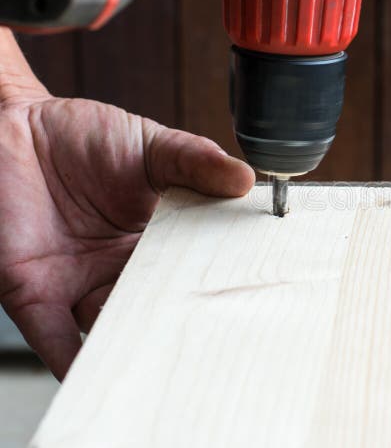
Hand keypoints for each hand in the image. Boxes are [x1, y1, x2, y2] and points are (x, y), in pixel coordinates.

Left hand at [0, 29, 254, 379]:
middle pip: (157, 305)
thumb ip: (197, 161)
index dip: (216, 283)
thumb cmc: (80, 137)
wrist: (7, 128)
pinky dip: (76, 364)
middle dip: (182, 325)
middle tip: (216, 343)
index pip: (192, 268)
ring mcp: (78, 283)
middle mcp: (119, 268)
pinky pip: (56, 339)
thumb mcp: (152, 145)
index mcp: (156, 236)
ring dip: (137, 347)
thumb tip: (247, 180)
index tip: (249, 298)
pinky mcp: (33, 293)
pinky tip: (100, 379)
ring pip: (114, 327)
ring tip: (171, 369)